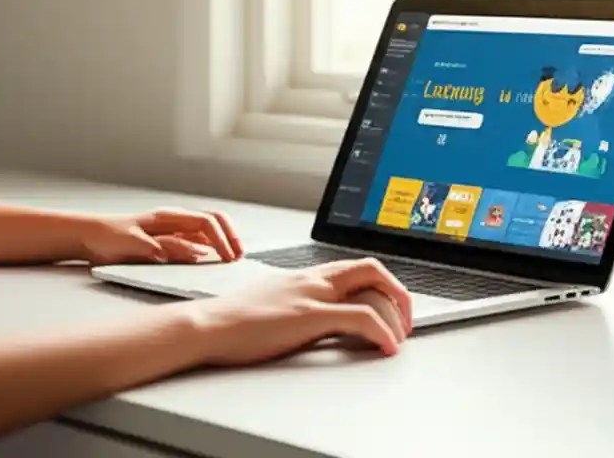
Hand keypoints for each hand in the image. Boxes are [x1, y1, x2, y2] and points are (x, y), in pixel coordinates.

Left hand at [77, 207, 243, 265]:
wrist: (88, 236)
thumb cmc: (108, 239)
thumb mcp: (135, 245)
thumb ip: (167, 248)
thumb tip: (200, 251)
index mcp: (168, 218)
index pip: (206, 222)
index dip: (222, 239)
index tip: (229, 258)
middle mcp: (173, 220)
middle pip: (214, 220)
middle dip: (230, 237)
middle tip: (239, 257)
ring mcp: (171, 229)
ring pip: (207, 230)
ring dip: (222, 242)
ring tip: (232, 260)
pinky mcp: (168, 240)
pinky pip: (196, 240)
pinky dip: (210, 248)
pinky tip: (212, 261)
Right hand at [187, 258, 412, 364]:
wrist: (208, 325)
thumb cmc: (232, 320)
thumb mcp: (271, 302)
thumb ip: (296, 303)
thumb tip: (315, 318)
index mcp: (304, 275)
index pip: (354, 267)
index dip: (380, 284)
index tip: (390, 306)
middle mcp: (312, 278)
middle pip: (371, 268)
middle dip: (398, 293)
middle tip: (405, 320)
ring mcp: (312, 294)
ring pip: (373, 292)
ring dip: (396, 318)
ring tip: (398, 339)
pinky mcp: (309, 315)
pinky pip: (361, 318)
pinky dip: (382, 333)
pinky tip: (386, 347)